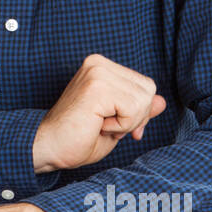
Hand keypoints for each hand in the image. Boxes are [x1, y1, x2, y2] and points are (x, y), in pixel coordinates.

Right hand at [32, 54, 165, 173]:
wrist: (49, 148)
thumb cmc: (77, 138)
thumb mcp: (118, 122)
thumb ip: (139, 109)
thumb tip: (162, 101)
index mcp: (101, 66)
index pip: (145, 85)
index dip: (139, 112)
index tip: (118, 126)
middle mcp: (98, 63)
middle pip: (148, 90)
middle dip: (135, 117)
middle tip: (106, 126)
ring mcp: (97, 72)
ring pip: (143, 99)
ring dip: (126, 122)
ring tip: (99, 125)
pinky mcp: (97, 87)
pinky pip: (133, 108)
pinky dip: (121, 126)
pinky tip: (97, 125)